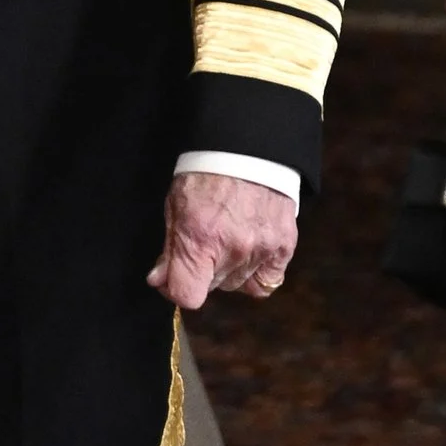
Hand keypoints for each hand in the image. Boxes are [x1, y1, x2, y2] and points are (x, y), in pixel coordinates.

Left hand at [150, 168, 297, 309]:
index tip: (171, 278)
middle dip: (199, 272)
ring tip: (224, 241)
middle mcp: (234, 250)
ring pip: (236, 284)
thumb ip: (170, 247)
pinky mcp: (284, 246)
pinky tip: (247, 254)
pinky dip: (255, 274)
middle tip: (199, 245)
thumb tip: (160, 280)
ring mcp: (262, 250)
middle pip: (211, 287)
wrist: (249, 149)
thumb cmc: (206, 173)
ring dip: (226, 271)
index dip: (175, 290)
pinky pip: (267, 281)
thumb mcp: (175, 205)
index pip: (188, 296)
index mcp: (201, 239)